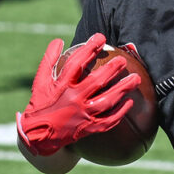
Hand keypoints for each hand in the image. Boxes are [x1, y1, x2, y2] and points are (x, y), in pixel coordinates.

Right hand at [17, 33, 140, 155]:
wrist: (38, 135)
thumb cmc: (41, 104)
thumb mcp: (40, 81)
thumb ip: (49, 59)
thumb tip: (59, 40)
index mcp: (62, 85)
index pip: (77, 63)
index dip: (89, 48)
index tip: (101, 38)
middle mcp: (74, 99)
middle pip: (97, 82)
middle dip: (112, 69)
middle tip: (123, 60)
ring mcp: (83, 115)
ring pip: (107, 101)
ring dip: (122, 89)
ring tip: (136, 79)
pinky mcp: (89, 128)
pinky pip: (108, 120)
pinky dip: (120, 112)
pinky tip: (129, 102)